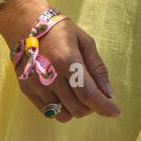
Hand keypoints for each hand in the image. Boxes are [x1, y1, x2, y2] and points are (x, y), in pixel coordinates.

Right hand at [6, 11, 120, 122]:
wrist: (25, 24)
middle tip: (93, 94)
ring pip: (64, 115)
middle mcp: (50, 75)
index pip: (88, 94)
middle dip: (92, 106)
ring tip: (76, 93)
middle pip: (78, 108)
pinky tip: (62, 94)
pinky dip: (60, 108)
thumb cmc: (59, 31)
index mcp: (67, 60)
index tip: (115, 111)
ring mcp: (36, 84)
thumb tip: (108, 94)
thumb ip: (98, 69)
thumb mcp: (85, 42)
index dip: (104, 107)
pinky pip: (49, 112)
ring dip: (75, 109)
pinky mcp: (26, 89)